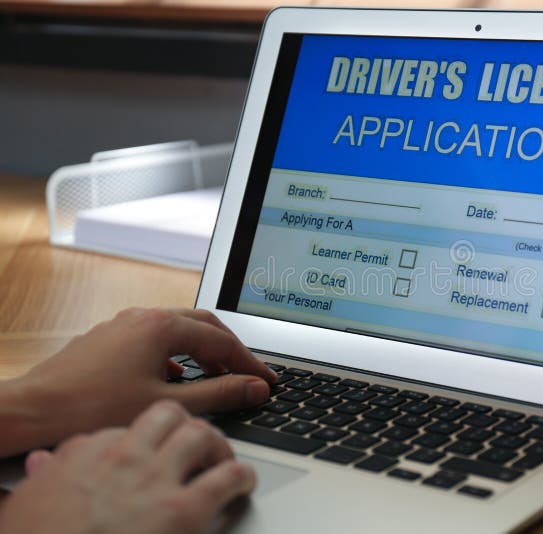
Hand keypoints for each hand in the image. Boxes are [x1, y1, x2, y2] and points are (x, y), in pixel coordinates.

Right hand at [0, 400, 255, 533]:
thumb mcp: (30, 501)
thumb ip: (45, 476)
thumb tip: (41, 462)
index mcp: (85, 454)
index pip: (125, 427)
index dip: (144, 438)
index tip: (150, 449)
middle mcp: (124, 456)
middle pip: (168, 415)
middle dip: (186, 426)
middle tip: (194, 446)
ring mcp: (156, 478)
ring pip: (201, 433)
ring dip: (216, 444)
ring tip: (220, 460)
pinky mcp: (184, 509)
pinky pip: (228, 476)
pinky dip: (241, 476)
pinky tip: (243, 483)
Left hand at [4, 307, 276, 454]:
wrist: (33, 410)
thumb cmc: (93, 407)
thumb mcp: (167, 404)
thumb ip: (218, 394)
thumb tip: (253, 388)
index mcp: (162, 326)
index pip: (222, 341)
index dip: (249, 364)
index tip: (266, 381)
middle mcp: (144, 317)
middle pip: (204, 326)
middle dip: (231, 350)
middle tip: (249, 374)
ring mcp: (124, 324)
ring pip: (178, 330)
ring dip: (203, 350)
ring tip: (218, 376)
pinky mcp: (109, 338)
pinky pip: (155, 338)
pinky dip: (177, 354)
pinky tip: (175, 378)